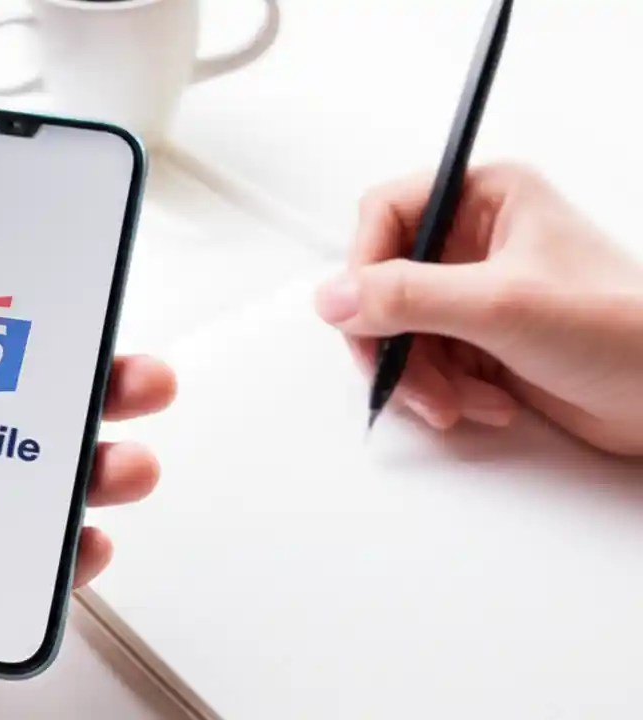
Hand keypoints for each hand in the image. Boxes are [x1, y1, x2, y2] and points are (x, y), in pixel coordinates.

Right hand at [314, 164, 642, 454]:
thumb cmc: (625, 331)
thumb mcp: (501, 305)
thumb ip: (408, 297)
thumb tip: (332, 297)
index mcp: (486, 198)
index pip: (385, 214)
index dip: (365, 266)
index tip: (363, 313)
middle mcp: (476, 239)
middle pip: (382, 282)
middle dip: (394, 340)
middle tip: (407, 377)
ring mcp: (475, 293)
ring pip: (398, 331)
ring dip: (421, 377)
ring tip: (458, 402)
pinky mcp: (481, 342)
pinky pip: (425, 365)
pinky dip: (444, 393)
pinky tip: (488, 403)